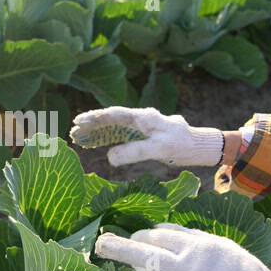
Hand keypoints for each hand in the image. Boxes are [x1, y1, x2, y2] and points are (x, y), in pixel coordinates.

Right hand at [70, 107, 224, 166]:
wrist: (198, 145)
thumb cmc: (181, 144)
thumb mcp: (158, 150)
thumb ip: (135, 152)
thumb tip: (109, 157)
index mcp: (143, 117)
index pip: (114, 114)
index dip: (95, 117)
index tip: (79, 121)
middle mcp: (140, 119)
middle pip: (111, 119)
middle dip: (91, 124)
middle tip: (72, 131)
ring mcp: (140, 127)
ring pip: (114, 127)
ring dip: (97, 131)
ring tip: (78, 137)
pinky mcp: (142, 135)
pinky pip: (120, 135)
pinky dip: (107, 139)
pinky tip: (95, 144)